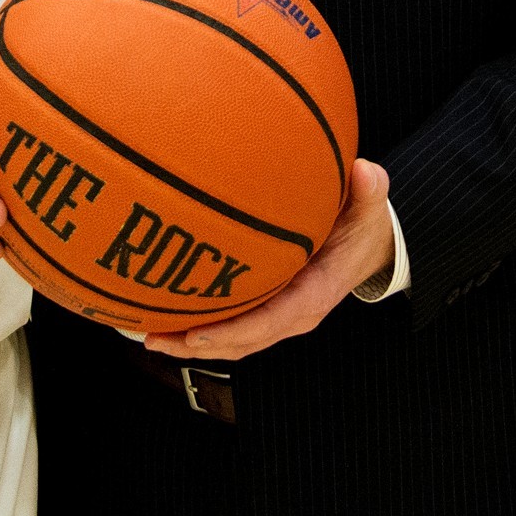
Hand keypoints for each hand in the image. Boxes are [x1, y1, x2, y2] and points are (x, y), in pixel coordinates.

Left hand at [144, 158, 391, 361]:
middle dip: (196, 344)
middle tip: (153, 338)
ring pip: (231, 340)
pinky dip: (198, 325)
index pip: (271, 321)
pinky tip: (164, 312)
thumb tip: (366, 171)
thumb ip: (368, 192)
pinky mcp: (267, 306)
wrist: (369, 244)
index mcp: (314, 295)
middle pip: (241, 341)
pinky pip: (231, 324)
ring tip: (146, 335)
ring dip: (189, 341)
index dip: (234, 332)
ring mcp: (278, 315)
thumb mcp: (369, 208)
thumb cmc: (362, 225)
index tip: (196, 334)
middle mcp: (293, 314)